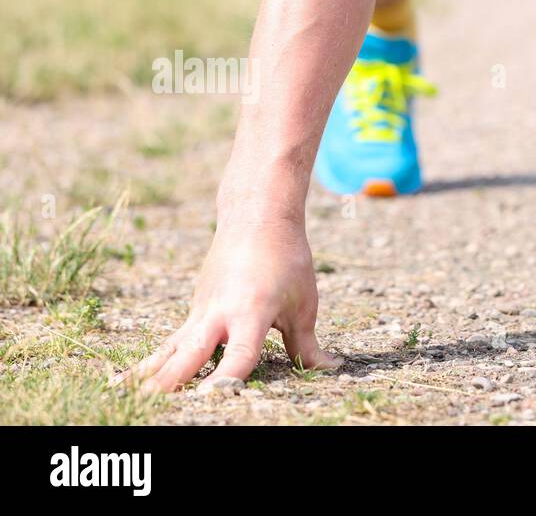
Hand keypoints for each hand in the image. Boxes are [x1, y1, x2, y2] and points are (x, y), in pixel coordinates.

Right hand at [112, 216, 341, 392]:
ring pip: (170, 348)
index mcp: (250, 313)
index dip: (227, 378)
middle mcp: (218, 314)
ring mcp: (201, 311)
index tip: (214, 396)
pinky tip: (133, 379)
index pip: (238, 355)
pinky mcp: (195, 309)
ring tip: (120, 393)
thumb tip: (329, 368)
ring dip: (146, 372)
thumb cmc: (286, 261)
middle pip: (189, 354)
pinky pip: (172, 340)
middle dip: (169, 381)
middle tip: (149, 403)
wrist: (256, 218)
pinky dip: (154, 360)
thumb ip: (307, 345)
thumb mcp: (303, 304)